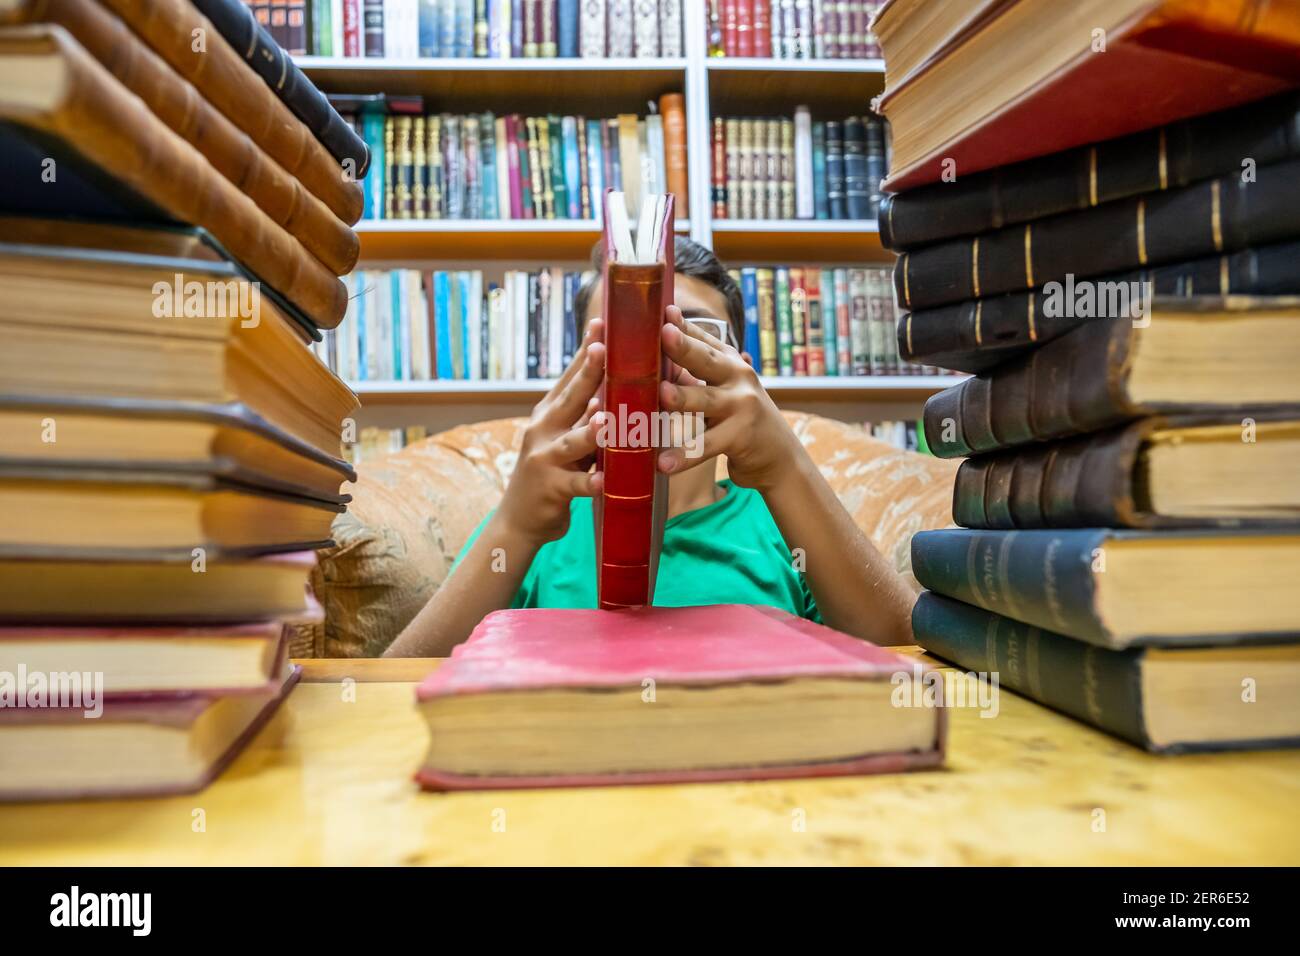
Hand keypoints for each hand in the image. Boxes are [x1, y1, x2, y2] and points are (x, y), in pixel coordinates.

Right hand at [495, 319, 606, 544]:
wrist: (519, 519)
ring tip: (606, 421)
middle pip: (569, 398)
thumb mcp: (563, 437)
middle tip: (603, 350)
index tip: (602, 324)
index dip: (585, 351)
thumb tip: (616, 384)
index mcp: (549, 413)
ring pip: (572, 442)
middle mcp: (543, 430)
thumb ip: (584, 414)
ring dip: (590, 431)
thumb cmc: (552, 472)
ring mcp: (545, 459)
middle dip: (587, 374)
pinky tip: (604, 481)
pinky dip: (590, 483)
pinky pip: (576, 485)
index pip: (569, 376)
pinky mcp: (552, 490)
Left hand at [656, 305, 802, 491]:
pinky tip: (664, 464)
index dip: (683, 326)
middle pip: (706, 361)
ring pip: (705, 401)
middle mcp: (738, 379)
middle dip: (684, 347)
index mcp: (730, 363)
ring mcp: (741, 407)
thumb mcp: (727, 386)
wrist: (780, 456)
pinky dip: (684, 456)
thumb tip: (664, 336)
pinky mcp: (739, 437)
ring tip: (663, 396)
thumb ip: (699, 365)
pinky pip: (705, 446)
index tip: (664, 311)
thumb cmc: (741, 417)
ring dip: (683, 398)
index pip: (704, 339)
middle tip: (664, 335)